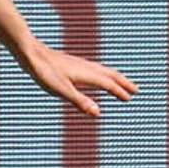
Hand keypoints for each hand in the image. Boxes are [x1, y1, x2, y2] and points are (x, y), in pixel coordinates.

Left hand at [18, 39, 138, 117]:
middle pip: (110, 75)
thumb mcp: (61, 91)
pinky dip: (103, 74)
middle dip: (124, 83)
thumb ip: (80, 101)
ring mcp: (80, 64)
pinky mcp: (73, 64)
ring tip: (121, 83)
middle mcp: (87, 67)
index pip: (108, 84)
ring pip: (103, 70)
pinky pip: (95, 69)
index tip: (130, 98)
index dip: (119, 91)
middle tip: (136, 90)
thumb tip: (98, 113)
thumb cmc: (45, 73)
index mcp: (88, 75)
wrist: (32, 54)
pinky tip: (96, 77)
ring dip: (115, 77)